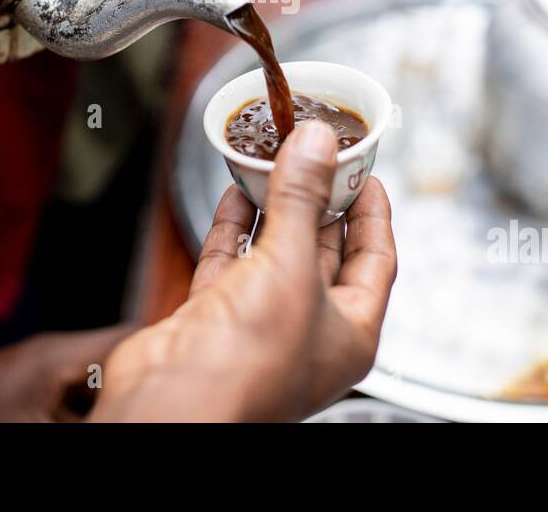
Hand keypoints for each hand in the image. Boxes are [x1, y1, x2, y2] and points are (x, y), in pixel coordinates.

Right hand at [91, 121, 396, 421]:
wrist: (171, 402)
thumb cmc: (247, 364)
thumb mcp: (289, 265)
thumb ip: (301, 199)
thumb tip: (318, 145)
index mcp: (350, 334)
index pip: (376, 260)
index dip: (374, 213)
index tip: (367, 171)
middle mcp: (308, 332)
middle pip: (325, 252)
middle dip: (321, 202)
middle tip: (318, 156)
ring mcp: (260, 325)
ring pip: (274, 254)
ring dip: (275, 208)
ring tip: (277, 162)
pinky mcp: (215, 319)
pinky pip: (231, 263)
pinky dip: (234, 227)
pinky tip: (236, 193)